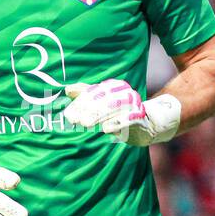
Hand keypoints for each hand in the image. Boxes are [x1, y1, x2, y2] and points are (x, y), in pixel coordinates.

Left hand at [62, 80, 181, 145]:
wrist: (147, 124)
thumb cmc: (120, 113)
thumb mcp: (103, 103)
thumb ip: (86, 94)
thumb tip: (67, 89)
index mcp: (114, 86)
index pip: (94, 92)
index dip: (80, 104)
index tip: (69, 115)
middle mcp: (125, 92)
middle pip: (103, 99)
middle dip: (87, 110)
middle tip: (75, 121)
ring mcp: (134, 104)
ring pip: (114, 108)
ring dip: (99, 116)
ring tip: (86, 124)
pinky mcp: (141, 117)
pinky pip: (129, 119)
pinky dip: (118, 123)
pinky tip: (106, 129)